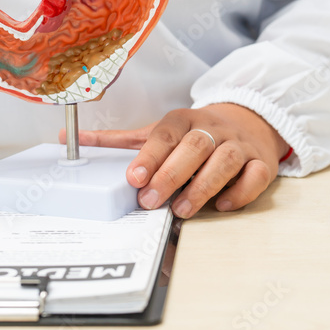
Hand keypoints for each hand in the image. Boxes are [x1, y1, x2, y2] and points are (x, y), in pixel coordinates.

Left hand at [59, 104, 289, 218]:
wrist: (247, 122)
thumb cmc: (194, 134)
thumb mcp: (157, 133)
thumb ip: (118, 142)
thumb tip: (68, 139)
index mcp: (184, 119)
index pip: (166, 133)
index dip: (150, 155)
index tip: (133, 178)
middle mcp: (212, 129)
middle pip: (195, 146)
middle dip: (172, 174)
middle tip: (152, 201)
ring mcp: (239, 145)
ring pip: (225, 160)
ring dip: (203, 186)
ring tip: (183, 210)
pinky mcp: (261, 161)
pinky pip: (256, 175)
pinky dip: (240, 192)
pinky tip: (221, 205)